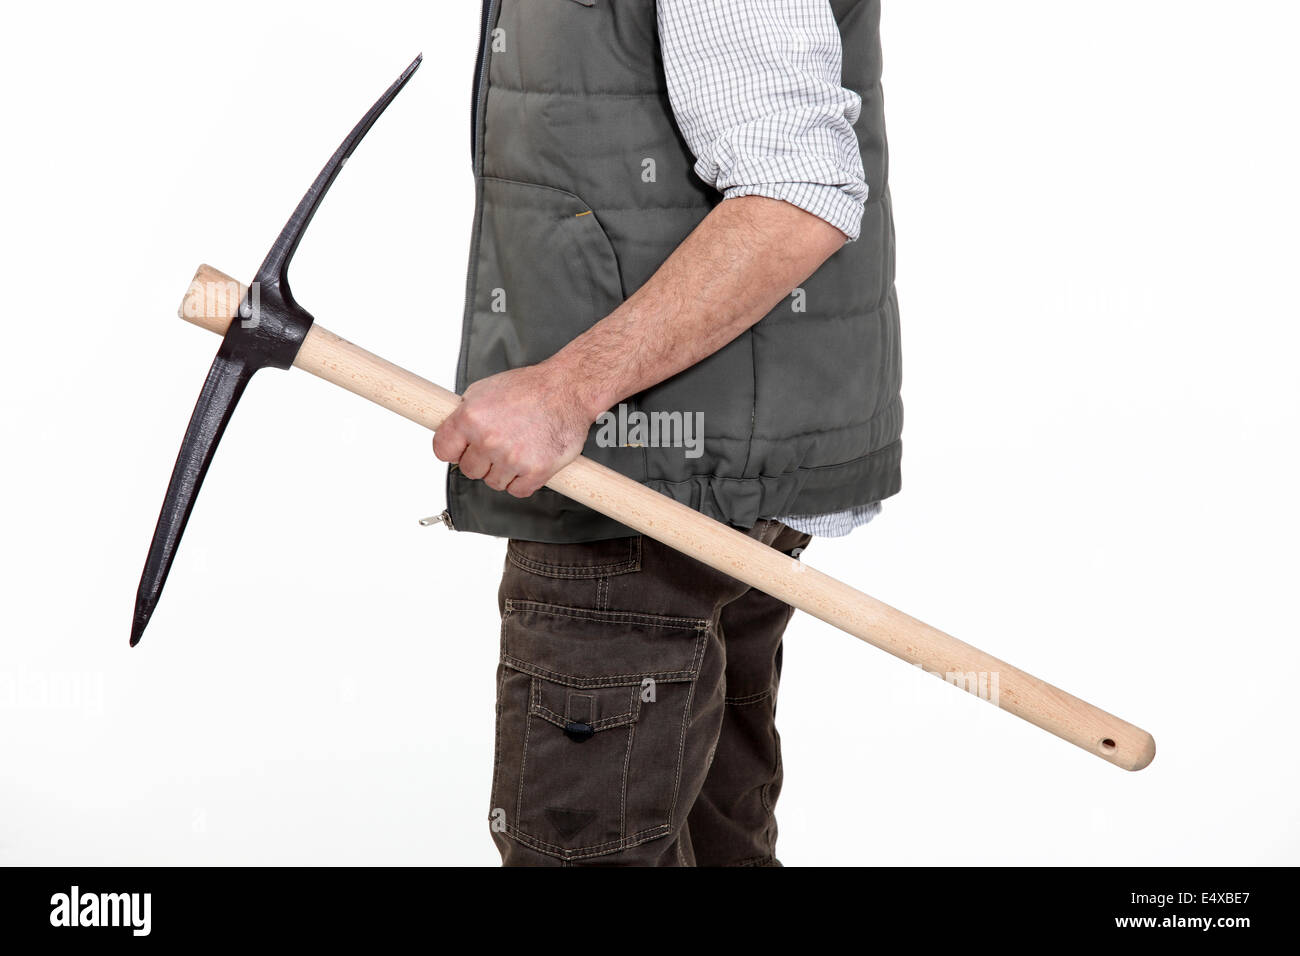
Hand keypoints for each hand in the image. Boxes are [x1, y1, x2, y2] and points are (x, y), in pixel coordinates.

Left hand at [433, 361, 595, 498]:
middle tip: (499, 445)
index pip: (442, 450)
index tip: (462, 450)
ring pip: (494, 483)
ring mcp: (512, 458)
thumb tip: (452, 433)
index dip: (454, 450)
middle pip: (469, 471)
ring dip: (504, 472)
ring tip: (518, 449)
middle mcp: (489, 439)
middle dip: (482, 461)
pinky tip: (529, 461)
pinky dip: (523, 481)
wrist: (568, 389)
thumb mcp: (485, 389)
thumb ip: (464, 414)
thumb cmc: (530, 388)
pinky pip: (518, 490)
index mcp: (471, 418)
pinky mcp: (536, 471)